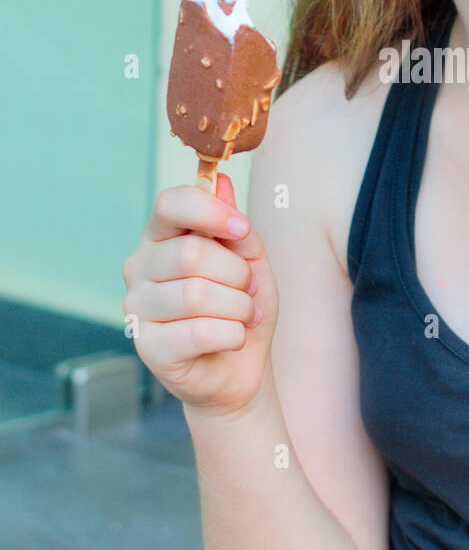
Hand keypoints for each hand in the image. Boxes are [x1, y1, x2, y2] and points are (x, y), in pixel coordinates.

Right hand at [122, 173, 279, 418]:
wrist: (240, 368)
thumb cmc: (241, 307)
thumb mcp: (250, 260)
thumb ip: (234, 225)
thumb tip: (220, 181)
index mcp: (161, 238)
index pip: (169, 204)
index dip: (209, 211)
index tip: (242, 229)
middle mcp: (139, 268)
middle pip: (190, 254)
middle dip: (236, 274)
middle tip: (248, 290)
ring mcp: (137, 309)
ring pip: (196, 295)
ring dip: (237, 307)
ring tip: (243, 315)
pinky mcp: (147, 347)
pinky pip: (199, 333)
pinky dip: (233, 335)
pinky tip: (233, 338)